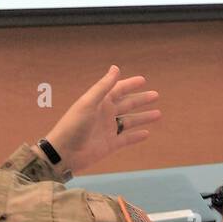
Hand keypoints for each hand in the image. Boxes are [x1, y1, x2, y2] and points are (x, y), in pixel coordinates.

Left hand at [43, 65, 160, 173]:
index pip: (118, 90)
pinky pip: (127, 139)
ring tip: (158, 114)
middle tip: (156, 95)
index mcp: (100, 102)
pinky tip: (147, 133)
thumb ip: (103, 86)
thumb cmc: (74, 125)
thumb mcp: (88, 103)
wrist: (64, 153)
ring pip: (130, 121)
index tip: (143, 80)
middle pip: (127, 104)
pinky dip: (137, 136)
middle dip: (141, 100)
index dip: (130, 84)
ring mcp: (108, 130)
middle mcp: (105, 114)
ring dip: (143, 117)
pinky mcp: (110, 144)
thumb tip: (116, 68)